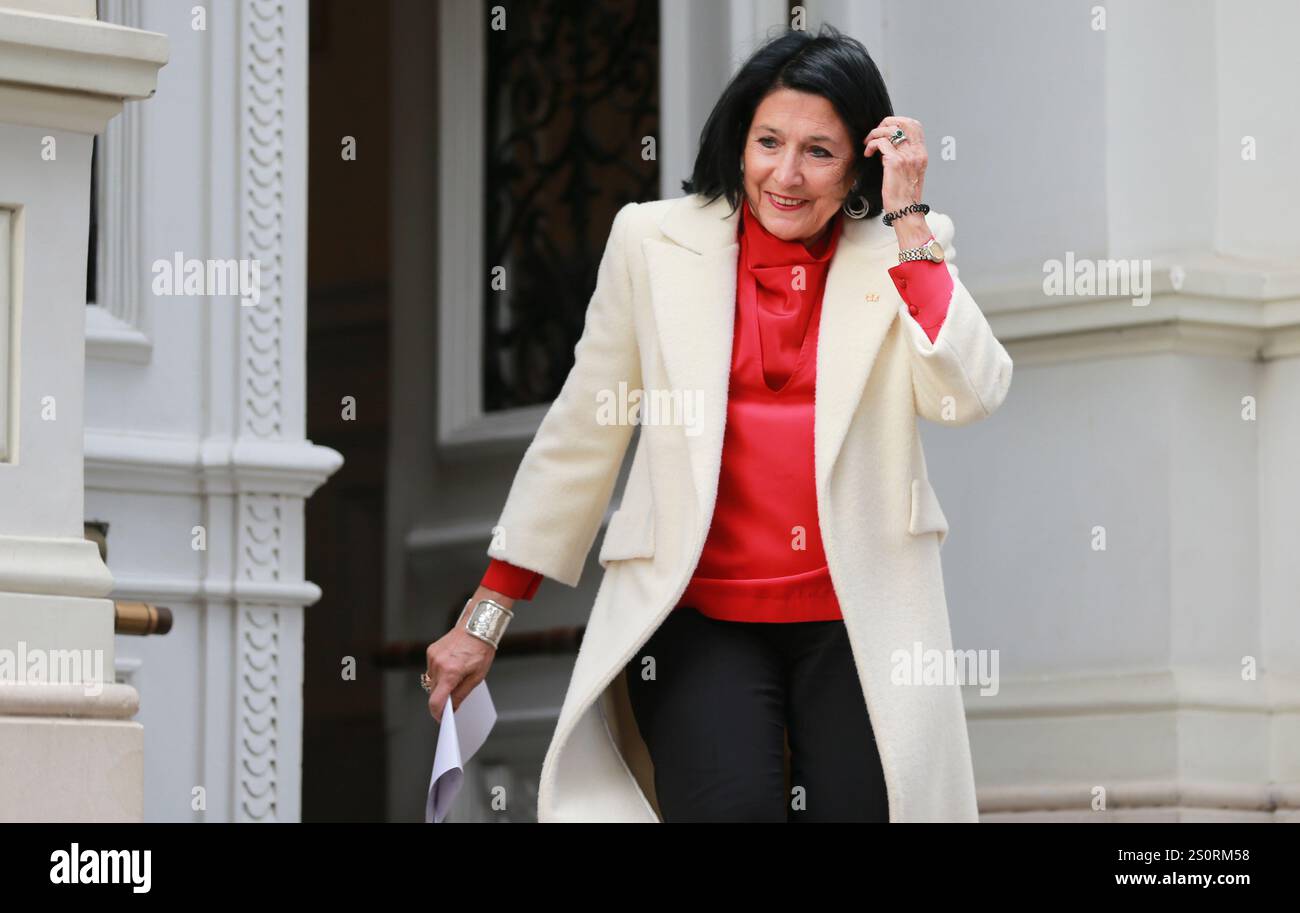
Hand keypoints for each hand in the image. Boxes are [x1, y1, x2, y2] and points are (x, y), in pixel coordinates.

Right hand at [424, 586, 511, 722]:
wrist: (477, 627)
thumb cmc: (481, 650)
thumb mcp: (477, 677)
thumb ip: (462, 694)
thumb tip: (453, 708)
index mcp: (451, 673)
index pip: (435, 701)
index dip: (437, 713)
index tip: (441, 718)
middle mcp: (438, 665)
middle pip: (433, 692)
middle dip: (442, 698)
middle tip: (453, 699)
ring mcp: (432, 657)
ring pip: (431, 681)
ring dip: (441, 684)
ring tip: (456, 677)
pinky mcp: (430, 651)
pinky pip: (431, 669)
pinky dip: (439, 672)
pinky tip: (451, 666)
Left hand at [862, 115, 927, 213]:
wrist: (906, 212)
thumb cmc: (904, 196)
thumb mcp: (910, 173)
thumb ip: (904, 157)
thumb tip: (888, 145)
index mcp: (921, 153)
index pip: (914, 125)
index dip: (898, 122)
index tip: (886, 131)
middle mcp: (916, 152)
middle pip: (903, 122)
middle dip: (885, 123)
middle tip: (875, 134)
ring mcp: (907, 156)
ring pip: (890, 130)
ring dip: (875, 134)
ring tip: (868, 144)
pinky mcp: (895, 163)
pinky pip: (880, 143)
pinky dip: (871, 145)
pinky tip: (868, 153)